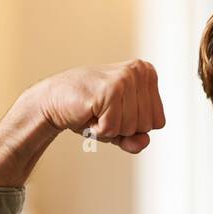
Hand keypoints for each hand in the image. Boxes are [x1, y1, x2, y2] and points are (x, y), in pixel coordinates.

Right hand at [38, 59, 165, 153]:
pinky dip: (98, 129)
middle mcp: (140, 71)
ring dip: (109, 128)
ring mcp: (126, 78)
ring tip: (96, 111)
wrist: (54, 100)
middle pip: (147, 126)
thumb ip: (136, 139)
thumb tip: (144, 142)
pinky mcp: (110, 89)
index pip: (158, 122)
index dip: (135, 127)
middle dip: (123, 128)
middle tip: (104, 112)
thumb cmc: (89, 111)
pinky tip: (89, 112)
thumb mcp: (119, 128)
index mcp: (147, 74)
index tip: (116, 113)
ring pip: (131, 128)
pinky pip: (113, 128)